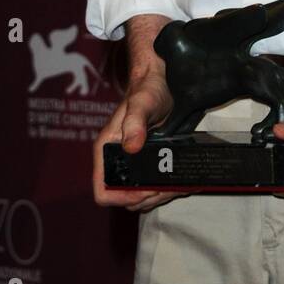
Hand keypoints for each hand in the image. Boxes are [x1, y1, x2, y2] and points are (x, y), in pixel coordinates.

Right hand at [92, 62, 190, 213]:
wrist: (158, 83)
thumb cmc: (147, 91)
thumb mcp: (142, 103)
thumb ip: (135, 122)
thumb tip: (131, 147)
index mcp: (106, 151)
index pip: (103, 191)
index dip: (122, 197)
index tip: (145, 189)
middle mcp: (115, 161)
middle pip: (124, 199)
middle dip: (146, 198)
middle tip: (168, 187)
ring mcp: (129, 164)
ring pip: (138, 197)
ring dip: (157, 197)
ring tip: (176, 185)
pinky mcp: (143, 164)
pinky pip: (150, 187)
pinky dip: (164, 189)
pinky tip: (180, 182)